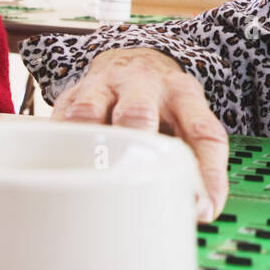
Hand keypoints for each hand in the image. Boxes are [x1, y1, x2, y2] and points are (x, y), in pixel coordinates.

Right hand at [52, 47, 229, 220]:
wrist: (133, 59)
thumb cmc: (164, 103)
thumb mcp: (189, 120)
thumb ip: (197, 160)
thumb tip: (200, 210)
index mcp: (183, 94)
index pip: (203, 132)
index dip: (207, 173)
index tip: (203, 210)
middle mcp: (145, 84)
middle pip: (139, 114)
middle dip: (137, 147)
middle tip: (140, 184)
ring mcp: (106, 87)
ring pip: (90, 113)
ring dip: (92, 148)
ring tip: (96, 179)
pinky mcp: (73, 96)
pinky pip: (62, 122)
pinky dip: (64, 146)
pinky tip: (68, 167)